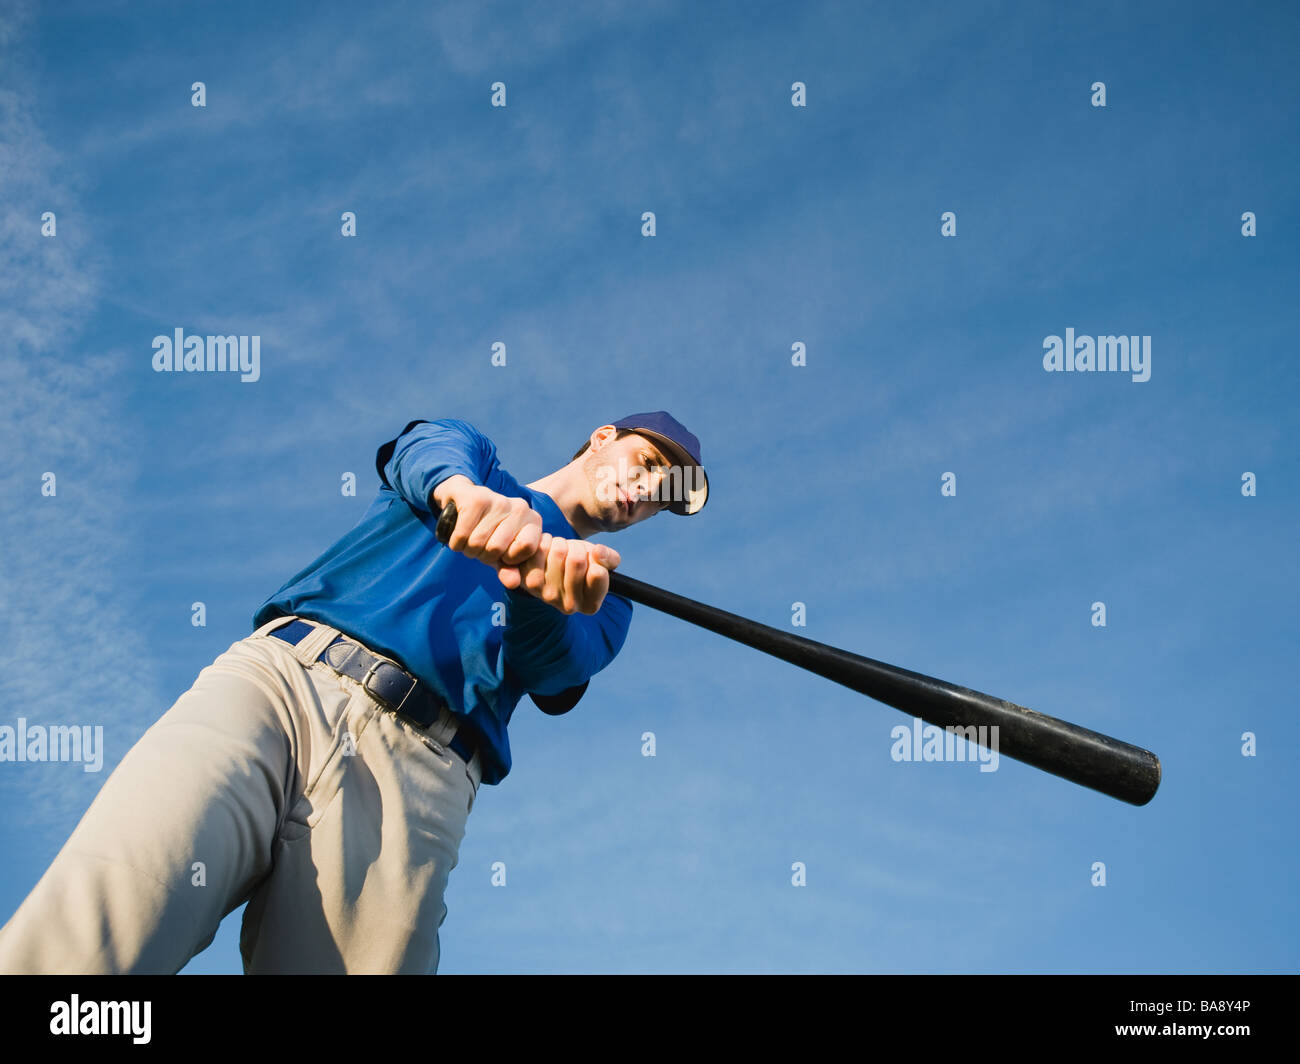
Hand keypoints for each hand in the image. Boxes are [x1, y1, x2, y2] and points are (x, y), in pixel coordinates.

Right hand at [433, 477, 543, 570]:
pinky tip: (459, 532)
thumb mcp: (502, 555)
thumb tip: (513, 584)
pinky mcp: (476, 498)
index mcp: (533, 522)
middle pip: (496, 548)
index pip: (526, 548)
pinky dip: (455, 541)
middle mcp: (520, 508)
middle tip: (481, 545)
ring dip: (467, 548)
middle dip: (482, 554)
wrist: (463, 500)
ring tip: (470, 538)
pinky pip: (462, 535)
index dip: (509, 558)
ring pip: (477, 542)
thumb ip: (510, 571)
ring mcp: (499, 500)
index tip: (503, 553)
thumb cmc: (489, 533)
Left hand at [501, 533, 620, 614]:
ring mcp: (547, 596)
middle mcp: (569, 606)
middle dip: (577, 548)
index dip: (596, 557)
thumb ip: (609, 558)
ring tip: (560, 552)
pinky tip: (546, 550)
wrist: (552, 569)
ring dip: (560, 544)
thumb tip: (598, 552)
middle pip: (577, 560)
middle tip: (573, 553)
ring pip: (558, 553)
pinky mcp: (528, 582)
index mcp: (591, 605)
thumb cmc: (582, 565)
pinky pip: (539, 550)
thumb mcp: (602, 563)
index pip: (598, 573)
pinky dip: (545, 542)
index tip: (590, 560)